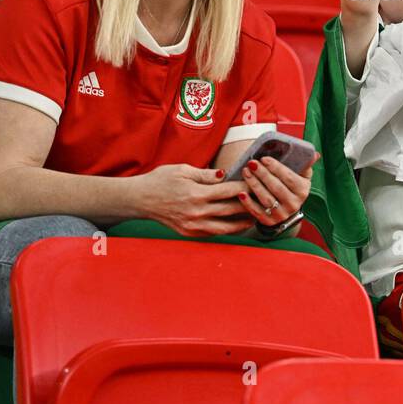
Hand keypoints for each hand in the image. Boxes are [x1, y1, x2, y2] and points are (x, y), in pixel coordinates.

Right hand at [134, 163, 254, 236]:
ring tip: (256, 218)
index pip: (228, 191)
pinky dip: (226, 230)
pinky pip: (213, 233)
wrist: (140, 199)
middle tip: (263, 200)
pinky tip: (236, 226)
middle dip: (248, 205)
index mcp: (196, 194)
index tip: (255, 183)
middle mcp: (196, 212)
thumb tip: (225, 175)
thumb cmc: (160, 180)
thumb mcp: (182, 170)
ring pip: (225, 227)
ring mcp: (193, 225)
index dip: (244, 187)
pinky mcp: (189, 233)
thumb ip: (206, 174)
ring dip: (242, 223)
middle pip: (230, 210)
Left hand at [237, 154, 317, 227]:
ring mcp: (281, 214)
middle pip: (276, 187)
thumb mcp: (302, 177)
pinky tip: (241, 192)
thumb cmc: (292, 187)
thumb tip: (315, 154)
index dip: (276, 168)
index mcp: (303, 191)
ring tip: (245, 171)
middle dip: (262, 174)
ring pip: (266, 198)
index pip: (289, 178)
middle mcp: (294, 204)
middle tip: (252, 163)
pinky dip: (248, 203)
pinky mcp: (269, 221)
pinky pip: (257, 212)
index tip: (264, 158)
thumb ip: (306, 165)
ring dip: (254, 184)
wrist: (286, 210)